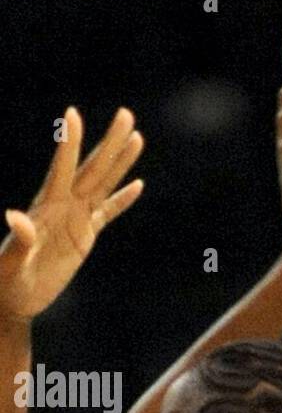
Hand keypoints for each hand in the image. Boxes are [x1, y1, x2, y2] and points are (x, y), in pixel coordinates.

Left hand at [0, 107, 143, 320]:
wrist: (13, 298)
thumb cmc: (5, 282)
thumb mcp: (9, 264)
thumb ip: (17, 242)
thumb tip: (15, 217)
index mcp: (45, 209)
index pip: (60, 170)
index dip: (68, 144)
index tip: (73, 115)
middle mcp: (63, 207)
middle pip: (92, 169)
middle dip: (109, 143)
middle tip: (125, 114)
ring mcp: (75, 220)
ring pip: (103, 184)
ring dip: (119, 162)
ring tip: (136, 136)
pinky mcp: (84, 236)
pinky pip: (107, 213)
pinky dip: (122, 200)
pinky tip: (137, 184)